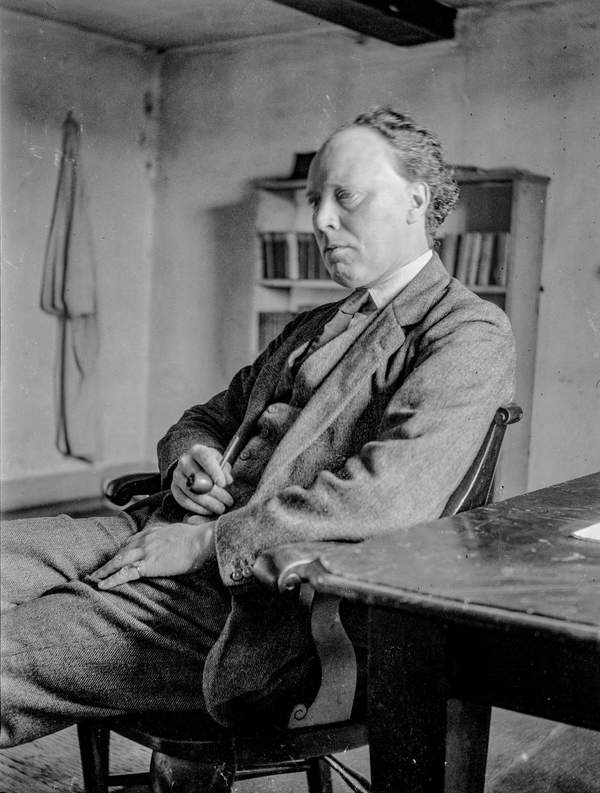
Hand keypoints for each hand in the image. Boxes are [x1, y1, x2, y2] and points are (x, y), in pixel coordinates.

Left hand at [89, 521, 214, 588]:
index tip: (117, 556)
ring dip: (104, 570)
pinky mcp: (147, 565)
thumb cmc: (198, 537)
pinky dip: (111, 579)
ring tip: (93, 578)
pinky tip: (102, 585)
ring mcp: (145, 552)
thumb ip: (174, 533)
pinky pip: (124, 574)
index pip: (132, 540)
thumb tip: (180, 532)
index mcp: (153, 531)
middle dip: (108, 561)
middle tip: (96, 570)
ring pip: (118, 562)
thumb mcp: (182, 530)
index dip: (123, 549)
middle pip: (121, 551)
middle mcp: (145, 540)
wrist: (201, 541)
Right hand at [171, 444, 233, 516]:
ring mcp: (177, 475)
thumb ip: (225, 470)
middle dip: (215, 492)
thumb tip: (227, 480)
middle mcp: (184, 461)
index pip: (205, 458)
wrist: (196, 466)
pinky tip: (209, 511)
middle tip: (228, 501)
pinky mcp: (174, 488)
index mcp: (197, 451)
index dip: (214, 471)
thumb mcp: (221, 462)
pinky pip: (184, 501)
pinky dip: (198, 508)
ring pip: (192, 492)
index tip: (223, 484)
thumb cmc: (212, 465)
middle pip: (198, 478)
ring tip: (221, 508)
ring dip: (209, 503)